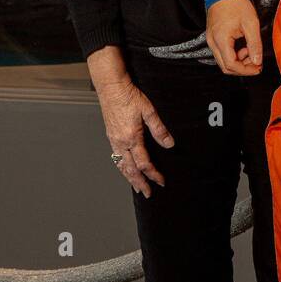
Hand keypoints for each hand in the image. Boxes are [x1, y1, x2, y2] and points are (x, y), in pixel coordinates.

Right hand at [88, 47, 173, 197]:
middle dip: (140, 183)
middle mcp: (120, 142)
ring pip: (121, 165)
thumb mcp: (149, 111)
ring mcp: (114, 140)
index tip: (162, 181)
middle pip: (130, 169)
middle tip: (147, 194)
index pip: (144, 163)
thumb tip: (169, 145)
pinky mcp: (111, 135)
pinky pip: (116, 157)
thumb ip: (159, 129)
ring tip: (136, 187)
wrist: (111, 87)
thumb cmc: (129, 96)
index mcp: (131, 138)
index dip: (154, 174)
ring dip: (129, 178)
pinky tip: (125, 169)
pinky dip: (121, 167)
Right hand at [206, 0, 262, 74]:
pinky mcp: (213, 36)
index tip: (258, 68)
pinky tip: (243, 47)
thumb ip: (255, 44)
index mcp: (221, 39)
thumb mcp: (251, 24)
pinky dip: (234, 54)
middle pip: (225, 67)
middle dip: (242, 68)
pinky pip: (222, 52)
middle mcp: (212, 42)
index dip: (246, 70)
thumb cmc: (236, 3)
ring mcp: (211, 39)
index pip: (231, 65)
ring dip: (238, 61)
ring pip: (223, 61)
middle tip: (256, 63)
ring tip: (251, 51)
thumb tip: (257, 61)